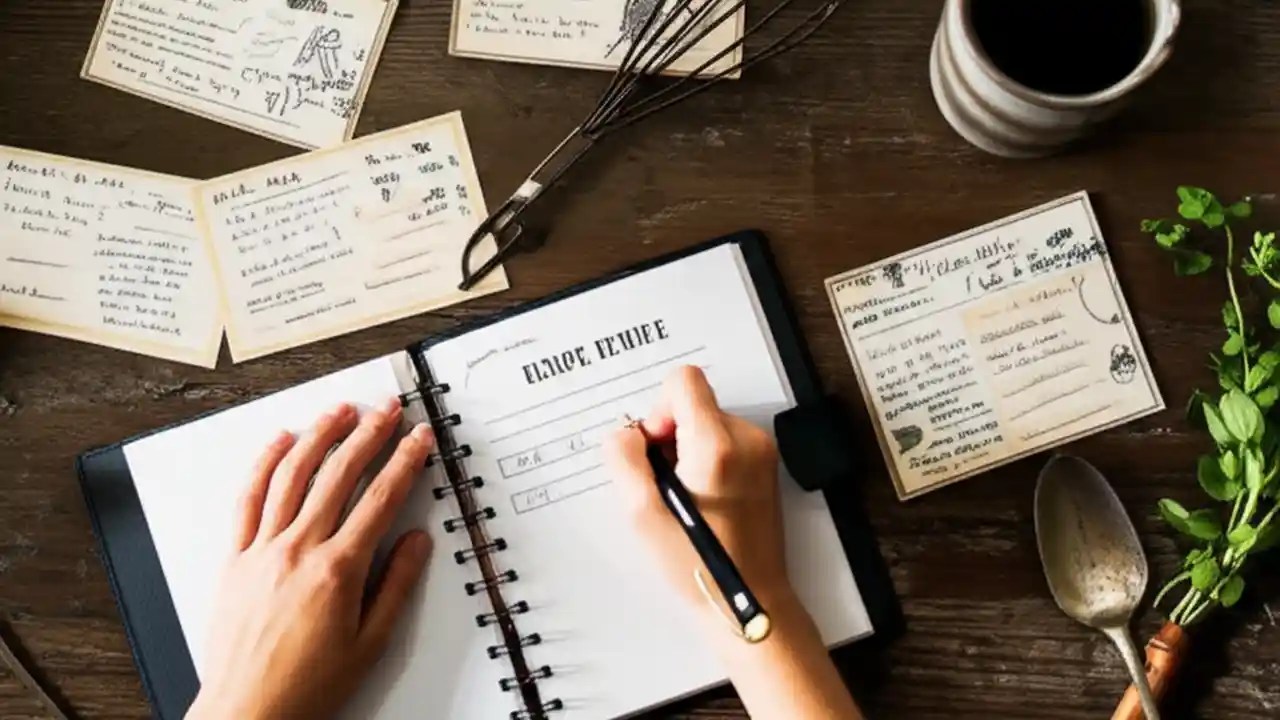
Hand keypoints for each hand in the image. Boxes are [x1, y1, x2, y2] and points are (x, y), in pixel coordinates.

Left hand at [186, 399, 434, 719]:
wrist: (248, 712)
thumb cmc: (307, 686)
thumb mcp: (371, 642)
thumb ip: (396, 585)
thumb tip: (415, 542)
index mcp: (337, 571)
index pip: (380, 499)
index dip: (404, 461)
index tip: (419, 439)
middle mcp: (298, 551)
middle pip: (339, 475)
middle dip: (368, 434)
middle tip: (387, 411)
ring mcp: (262, 550)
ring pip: (292, 475)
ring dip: (319, 436)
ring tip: (340, 411)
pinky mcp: (234, 559)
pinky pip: (248, 499)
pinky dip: (263, 464)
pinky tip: (279, 442)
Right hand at [604, 367, 862, 718]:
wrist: (749, 600)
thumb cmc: (698, 565)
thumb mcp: (642, 514)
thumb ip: (624, 460)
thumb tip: (625, 434)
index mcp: (716, 444)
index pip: (684, 380)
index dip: (658, 409)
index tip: (655, 448)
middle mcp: (746, 439)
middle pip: (694, 404)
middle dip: (670, 436)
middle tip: (666, 485)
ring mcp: (760, 452)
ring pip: (708, 423)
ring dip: (687, 451)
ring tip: (685, 499)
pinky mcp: (765, 467)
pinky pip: (725, 442)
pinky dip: (706, 461)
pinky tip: (702, 502)